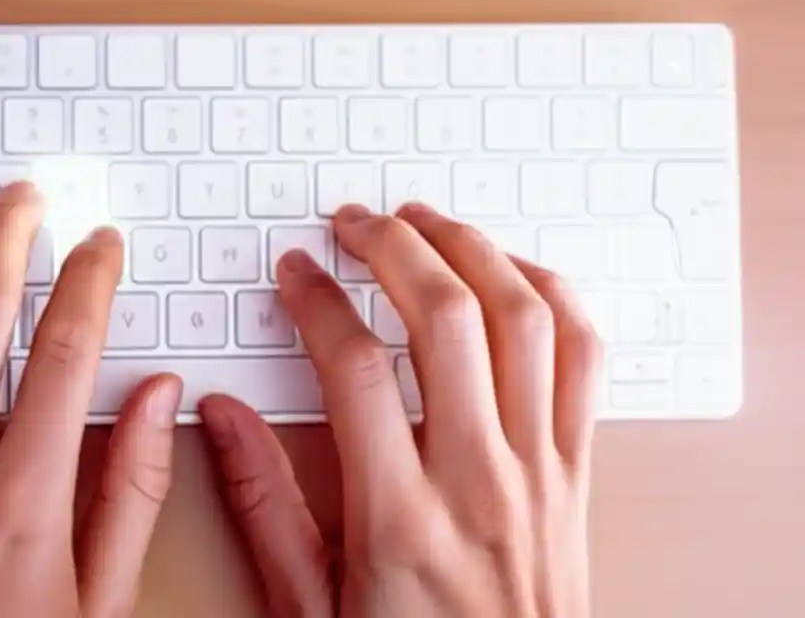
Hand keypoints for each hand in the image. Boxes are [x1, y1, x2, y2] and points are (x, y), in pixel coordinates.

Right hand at [199, 203, 600, 616]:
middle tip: (355, 224)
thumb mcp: (311, 604)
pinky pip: (583, 359)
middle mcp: (480, 480)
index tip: (297, 272)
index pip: (357, 370)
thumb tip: (221, 420)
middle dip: (394, 248)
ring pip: (522, 322)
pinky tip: (512, 274)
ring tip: (427, 224)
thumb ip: (264, 505)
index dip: (318, 301)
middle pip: (445, 320)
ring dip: (473, 252)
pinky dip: (552, 297)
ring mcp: (539, 468)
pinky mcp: (577, 469)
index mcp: (402, 518)